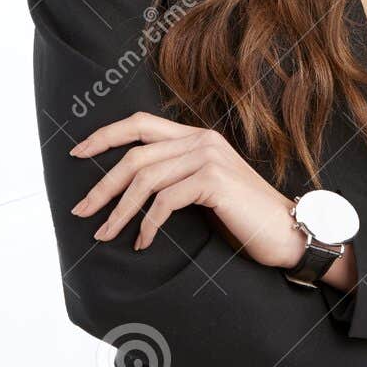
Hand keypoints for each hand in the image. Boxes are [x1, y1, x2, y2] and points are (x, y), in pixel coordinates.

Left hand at [69, 111, 306, 268]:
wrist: (288, 230)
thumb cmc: (245, 217)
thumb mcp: (206, 189)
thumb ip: (176, 177)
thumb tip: (129, 189)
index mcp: (198, 137)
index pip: (141, 123)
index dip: (106, 135)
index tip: (78, 153)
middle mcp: (203, 140)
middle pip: (135, 155)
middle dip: (102, 186)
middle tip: (82, 212)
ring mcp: (209, 157)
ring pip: (145, 178)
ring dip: (119, 211)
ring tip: (106, 235)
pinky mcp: (214, 180)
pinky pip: (165, 200)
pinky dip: (148, 224)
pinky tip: (143, 242)